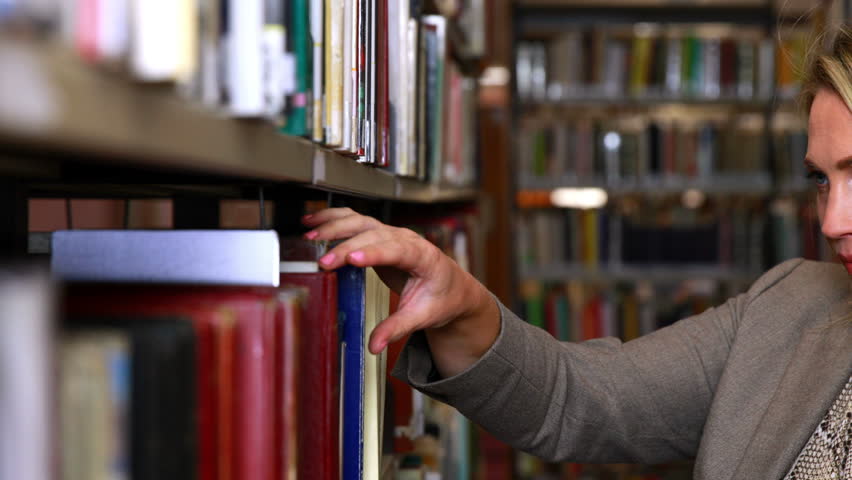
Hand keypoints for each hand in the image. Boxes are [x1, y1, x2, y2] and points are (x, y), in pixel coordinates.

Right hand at [302, 208, 493, 356]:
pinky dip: (334, 218)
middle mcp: (406, 239)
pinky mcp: (380, 236)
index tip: (352, 258)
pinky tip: (313, 222)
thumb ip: (397, 329)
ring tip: (312, 239)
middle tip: (323, 262)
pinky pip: (356, 221)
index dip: (374, 253)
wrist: (453, 287)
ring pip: (361, 222)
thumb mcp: (423, 316)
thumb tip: (375, 346)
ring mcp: (392, 234)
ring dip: (335, 226)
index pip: (396, 250)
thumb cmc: (442, 298)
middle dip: (346, 246)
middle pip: (373, 235)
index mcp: (423, 256)